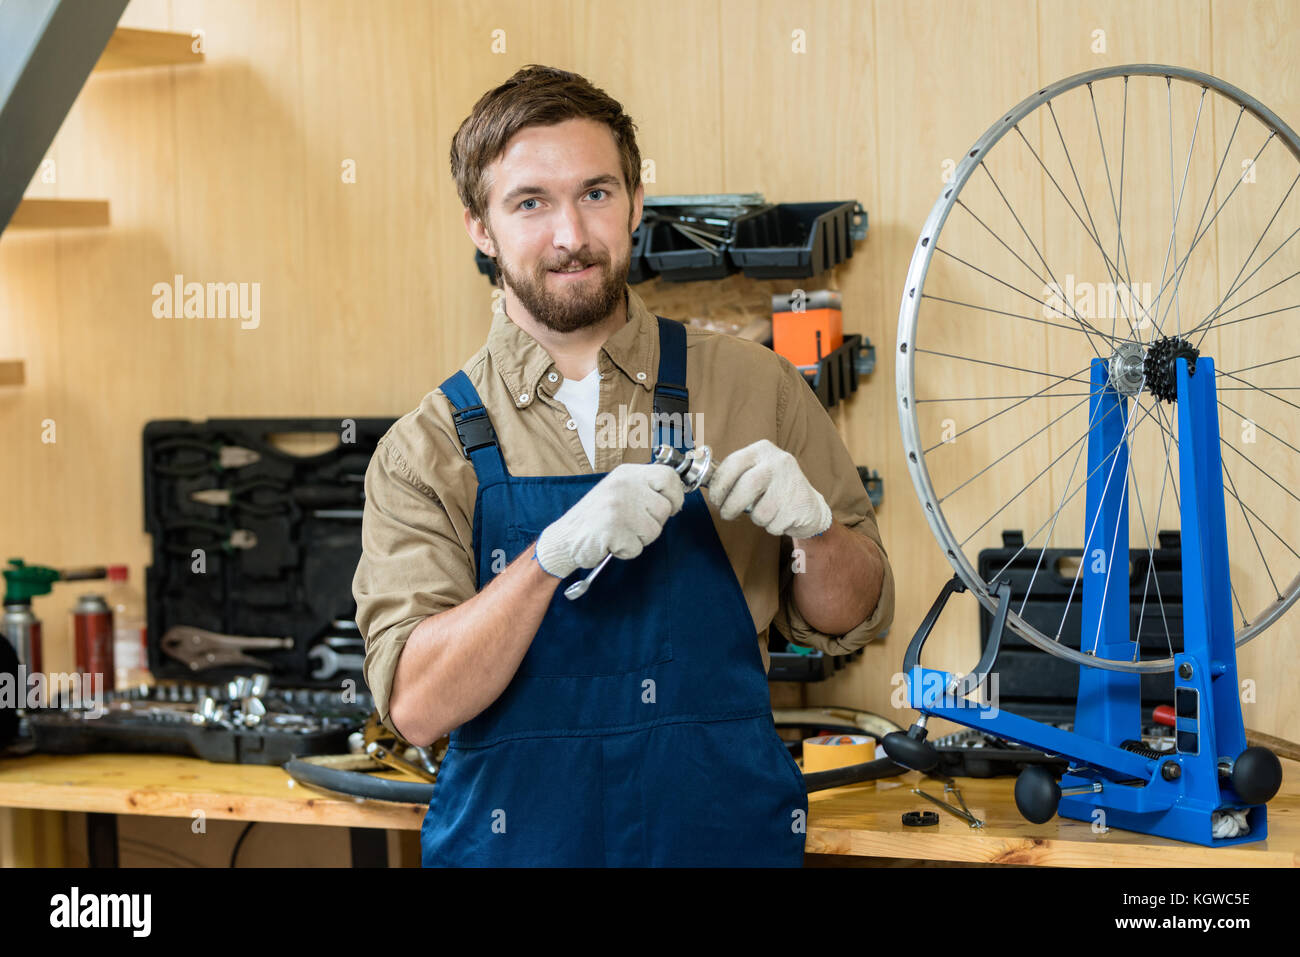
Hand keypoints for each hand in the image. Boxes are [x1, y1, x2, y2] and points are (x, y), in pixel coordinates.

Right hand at [534, 463, 684, 577]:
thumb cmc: (595, 517)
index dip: (675, 495)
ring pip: (653, 531)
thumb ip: (645, 489)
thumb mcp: (619, 490)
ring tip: (619, 532)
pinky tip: (611, 543)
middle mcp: (624, 486)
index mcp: (627, 474)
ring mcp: (618, 507)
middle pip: (664, 509)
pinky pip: (637, 547)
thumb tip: (675, 497)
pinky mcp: (612, 530)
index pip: (668, 476)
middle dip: (653, 523)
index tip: (671, 506)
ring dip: (639, 539)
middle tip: (632, 524)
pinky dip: (626, 551)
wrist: (564, 537)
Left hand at [707, 439, 831, 537]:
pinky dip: (771, 527)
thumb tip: (704, 482)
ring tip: (764, 513)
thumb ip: (734, 475)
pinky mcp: (800, 504)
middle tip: (727, 514)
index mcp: (762, 450)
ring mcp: (791, 482)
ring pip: (761, 511)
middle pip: (747, 486)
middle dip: (731, 505)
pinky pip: (774, 524)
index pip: (733, 463)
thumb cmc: (773, 489)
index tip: (715, 499)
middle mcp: (778, 462)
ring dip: (756, 519)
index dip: (718, 485)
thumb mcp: (756, 471)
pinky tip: (780, 517)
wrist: (809, 505)